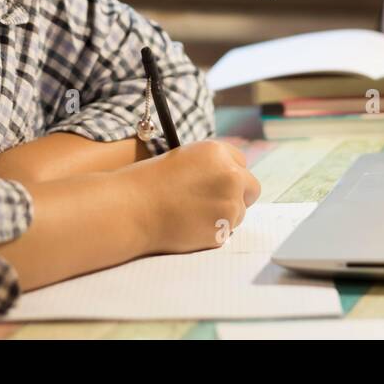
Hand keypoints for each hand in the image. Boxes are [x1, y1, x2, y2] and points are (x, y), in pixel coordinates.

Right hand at [119, 139, 260, 254]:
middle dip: (238, 195)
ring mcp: (230, 204)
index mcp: (217, 152)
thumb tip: (230, 179)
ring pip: (239, 212)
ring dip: (224, 215)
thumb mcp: (183, 159)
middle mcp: (230, 175)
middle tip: (216, 202)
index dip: (230, 173)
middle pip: (251, 188)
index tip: (219, 182)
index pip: (241, 162)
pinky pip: (226, 231)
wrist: (132, 208)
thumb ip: (210, 166)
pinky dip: (213, 231)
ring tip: (192, 213)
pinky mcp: (224, 229)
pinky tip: (190, 225)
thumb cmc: (148, 183)